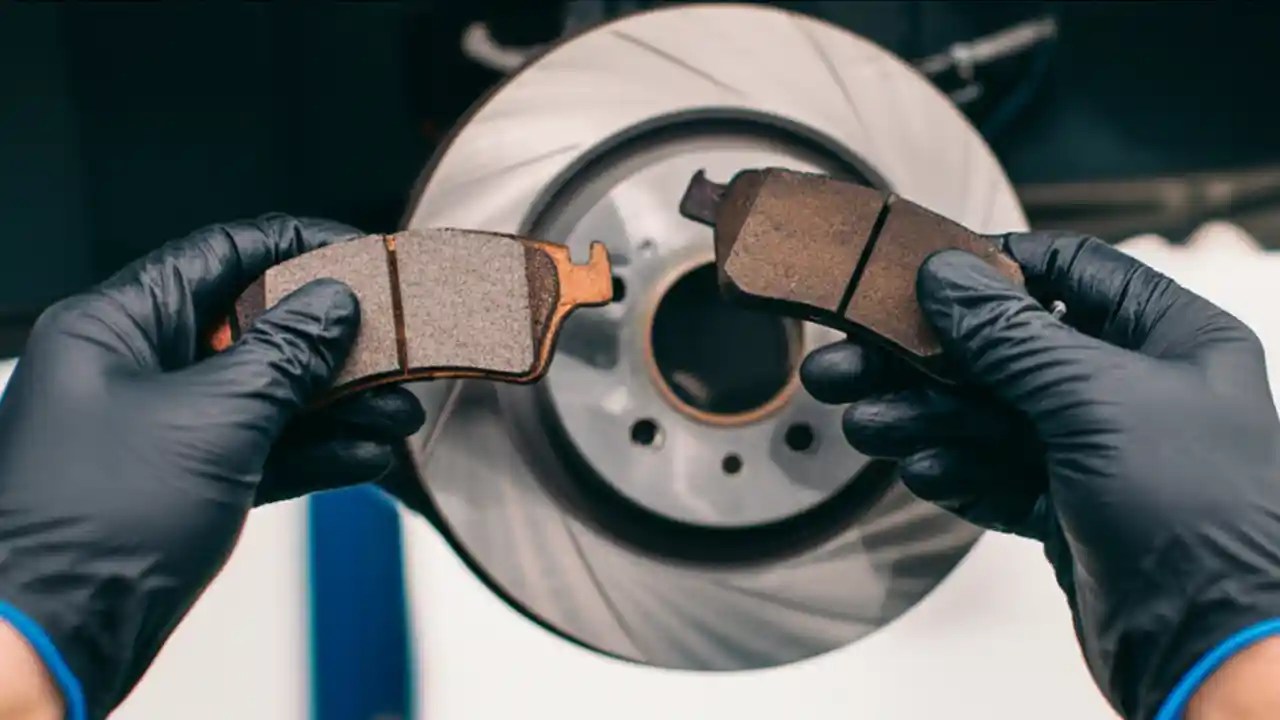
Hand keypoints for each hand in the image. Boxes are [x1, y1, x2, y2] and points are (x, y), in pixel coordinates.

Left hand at [0, 215, 422, 717]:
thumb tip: (332, 304)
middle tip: (394, 345)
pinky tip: (364, 457)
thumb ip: (283, 355)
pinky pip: (260, 450)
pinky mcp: (181, 484)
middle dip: (333, 342)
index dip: (300, 247)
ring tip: (398, 411)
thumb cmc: (89, 528)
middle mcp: (134, 368)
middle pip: (253, 327)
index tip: (361, 255)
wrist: (45, 644)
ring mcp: (159, 429)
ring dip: (336, 404)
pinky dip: (313, 453)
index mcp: (117, 325)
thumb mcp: (213, 420)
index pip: (222, 253)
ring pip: (265, 394)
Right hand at [801, 233, 1279, 719]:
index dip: (992, 268)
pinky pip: (996, 476)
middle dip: (924, 361)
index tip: (918, 273)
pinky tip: (917, 470)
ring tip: (865, 426)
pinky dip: (955, 472)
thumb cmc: (1199, 518)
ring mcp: (1101, 453)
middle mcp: (1136, 389)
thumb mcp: (1096, 400)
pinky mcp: (1071, 511)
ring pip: (991, 419)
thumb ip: (1011, 336)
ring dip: (924, 421)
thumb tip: (948, 277)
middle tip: (850, 363)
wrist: (1211, 649)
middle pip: (1007, 352)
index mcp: (1171, 338)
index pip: (1071, 271)